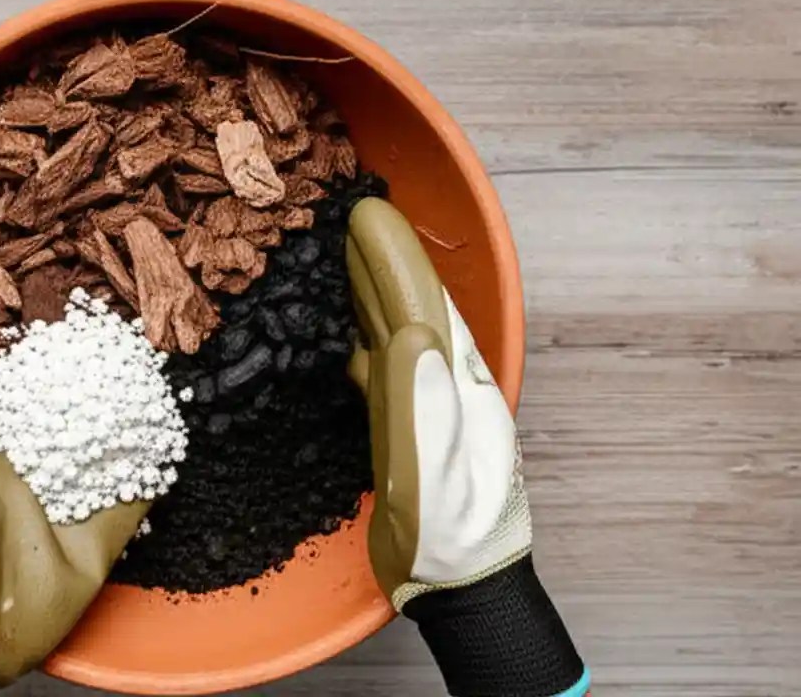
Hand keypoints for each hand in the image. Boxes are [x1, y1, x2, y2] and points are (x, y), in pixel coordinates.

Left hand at [0, 368, 147, 696]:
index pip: (28, 415)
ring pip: (104, 470)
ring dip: (128, 439)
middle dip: (97, 408)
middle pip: (72, 439)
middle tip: (126, 365)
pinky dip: (148, 483)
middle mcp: (33, 488)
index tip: (75, 349)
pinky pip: (126, 511)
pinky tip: (166, 449)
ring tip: (153, 396)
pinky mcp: (93, 550)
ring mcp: (65, 518)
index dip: (50, 385)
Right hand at [346, 198, 528, 608]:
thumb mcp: (435, 475)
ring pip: (395, 334)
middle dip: (380, 262)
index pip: (424, 305)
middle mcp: (446, 386)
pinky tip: (343, 335)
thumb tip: (414, 332)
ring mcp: (428, 407)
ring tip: (340, 259)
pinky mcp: (409, 430)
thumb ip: (424, 406)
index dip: (395, 258)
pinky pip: (381, 371)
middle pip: (410, 308)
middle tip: (348, 218)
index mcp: (458, 388)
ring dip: (369, 293)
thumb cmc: (451, 537)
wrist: (461, 588)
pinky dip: (360, 340)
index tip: (367, 215)